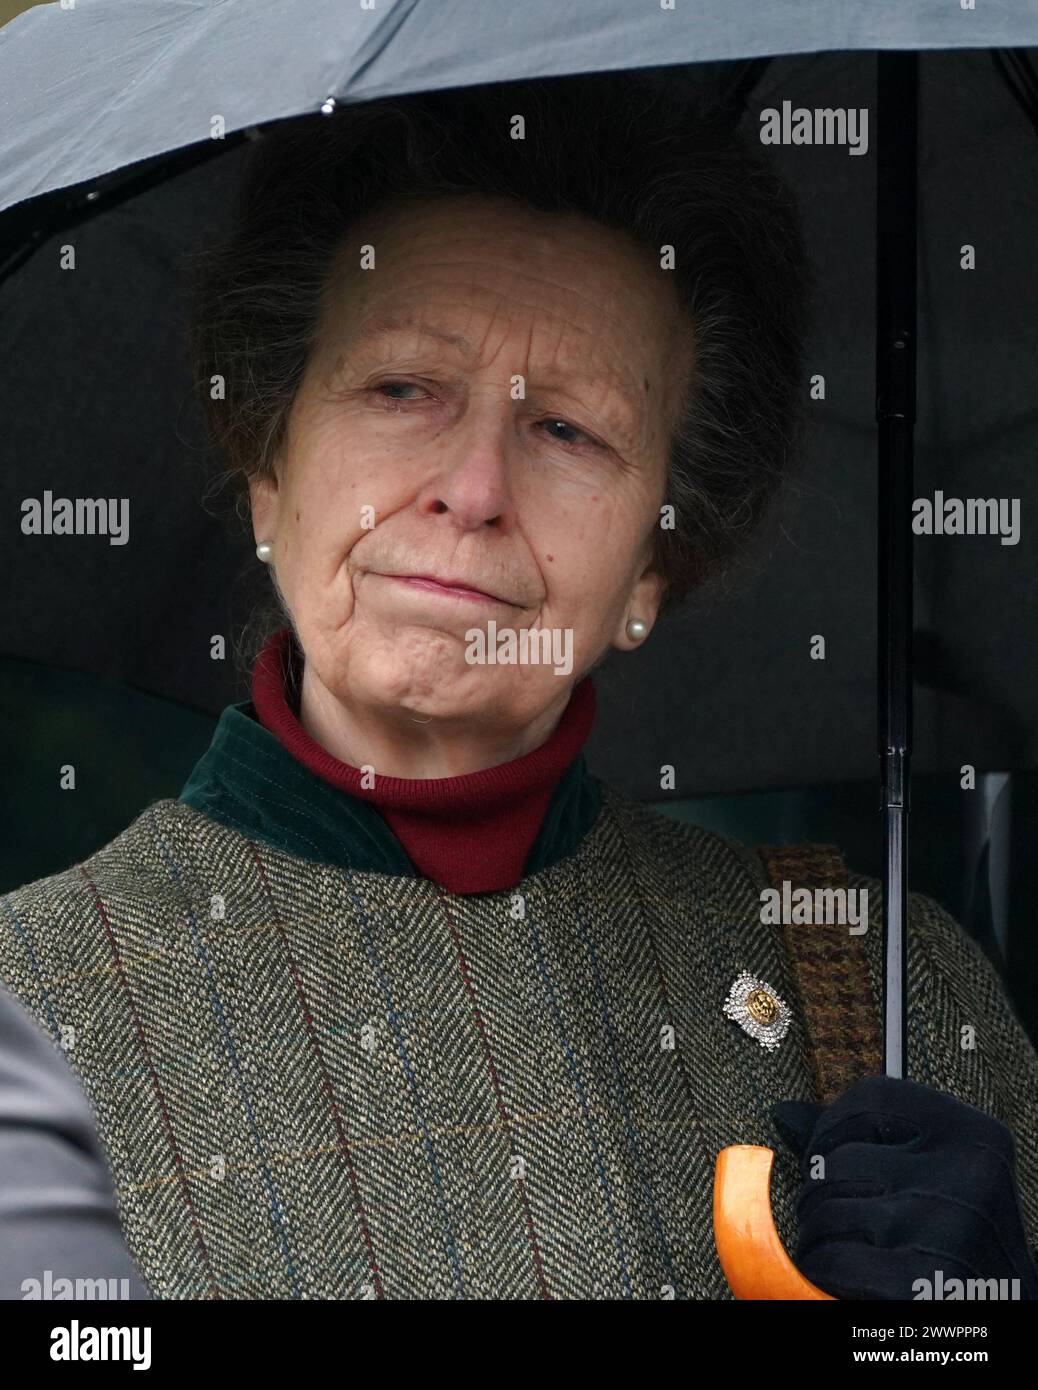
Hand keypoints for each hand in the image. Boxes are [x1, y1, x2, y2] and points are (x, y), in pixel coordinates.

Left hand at [771, 1075, 1037, 1299]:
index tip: (826, 1149)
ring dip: (817, 1234)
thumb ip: (873, 1141)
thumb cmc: (964, 1243)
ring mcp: (943, 1228)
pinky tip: (842, 1276)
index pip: (875, 1097)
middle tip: (840, 1216)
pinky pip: (831, 1259)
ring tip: (844, 1246)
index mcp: (976, 1138)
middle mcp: (966, 1176)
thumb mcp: (939, 1178)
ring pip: (827, 1210)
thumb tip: (785, 1114)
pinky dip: (822, 1270)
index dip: (833, 1122)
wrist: (1008, 1311)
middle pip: (841, 1159)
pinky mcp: (920, 1283)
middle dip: (822, 1192)